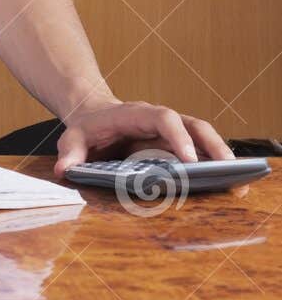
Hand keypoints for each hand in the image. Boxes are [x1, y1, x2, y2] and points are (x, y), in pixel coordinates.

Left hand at [53, 99, 234, 179]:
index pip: (164, 118)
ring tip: (236, 181)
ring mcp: (171, 133)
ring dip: (220, 156)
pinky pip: (198, 152)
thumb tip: (64, 170)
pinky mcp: (174, 146)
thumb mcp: (72, 138)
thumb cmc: (87, 128)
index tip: (188, 160)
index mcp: (138, 114)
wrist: (93, 116)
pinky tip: (226, 184)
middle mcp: (160, 122)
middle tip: (228, 169)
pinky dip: (213, 165)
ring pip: (203, 138)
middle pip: (194, 126)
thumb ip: (70, 153)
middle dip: (212, 146)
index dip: (178, 137)